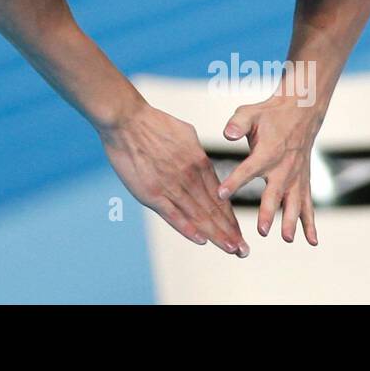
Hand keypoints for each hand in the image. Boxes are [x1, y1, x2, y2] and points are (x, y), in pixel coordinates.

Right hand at [101, 103, 248, 255]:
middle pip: (213, 210)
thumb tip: (203, 163)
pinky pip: (173, 215)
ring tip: (231, 249)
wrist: (126, 120)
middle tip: (243, 250)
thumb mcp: (186, 133)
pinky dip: (188, 229)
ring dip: (216, 235)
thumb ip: (196, 153)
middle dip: (229, 232)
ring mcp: (171, 186)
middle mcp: (189, 176)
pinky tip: (201, 240)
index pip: (219, 196)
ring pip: (198, 216)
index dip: (230, 217)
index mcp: (198, 162)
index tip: (239, 233)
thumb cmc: (153, 123)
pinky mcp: (152, 193)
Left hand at [218, 94, 324, 244]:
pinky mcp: (303, 182)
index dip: (233, 181)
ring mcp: (296, 177)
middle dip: (267, 212)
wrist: (300, 112)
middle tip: (261, 230)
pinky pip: (308, 205)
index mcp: (266, 152)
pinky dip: (310, 223)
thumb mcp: (250, 112)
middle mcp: (283, 168)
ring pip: (294, 203)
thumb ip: (237, 123)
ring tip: (286, 238)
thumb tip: (228, 134)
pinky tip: (311, 241)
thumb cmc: (269, 114)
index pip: (247, 169)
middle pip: (274, 193)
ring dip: (290, 221)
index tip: (221, 194)